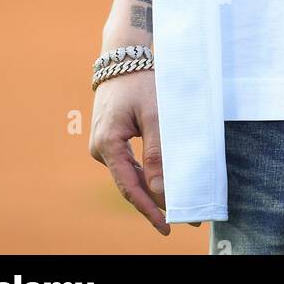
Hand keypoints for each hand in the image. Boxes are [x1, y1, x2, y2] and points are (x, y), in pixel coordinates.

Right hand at [89, 69, 170, 235]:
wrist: (123, 56)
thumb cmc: (140, 81)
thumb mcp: (154, 114)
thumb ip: (156, 153)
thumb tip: (159, 191)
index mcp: (107, 144)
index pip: (129, 187)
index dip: (148, 209)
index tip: (166, 226)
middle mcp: (100, 149)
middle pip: (130, 184)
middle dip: (155, 202)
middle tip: (182, 219)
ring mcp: (104, 144)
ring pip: (130, 175)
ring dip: (152, 189)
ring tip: (177, 205)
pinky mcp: (111, 139)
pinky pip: (129, 163)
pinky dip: (146, 174)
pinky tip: (161, 184)